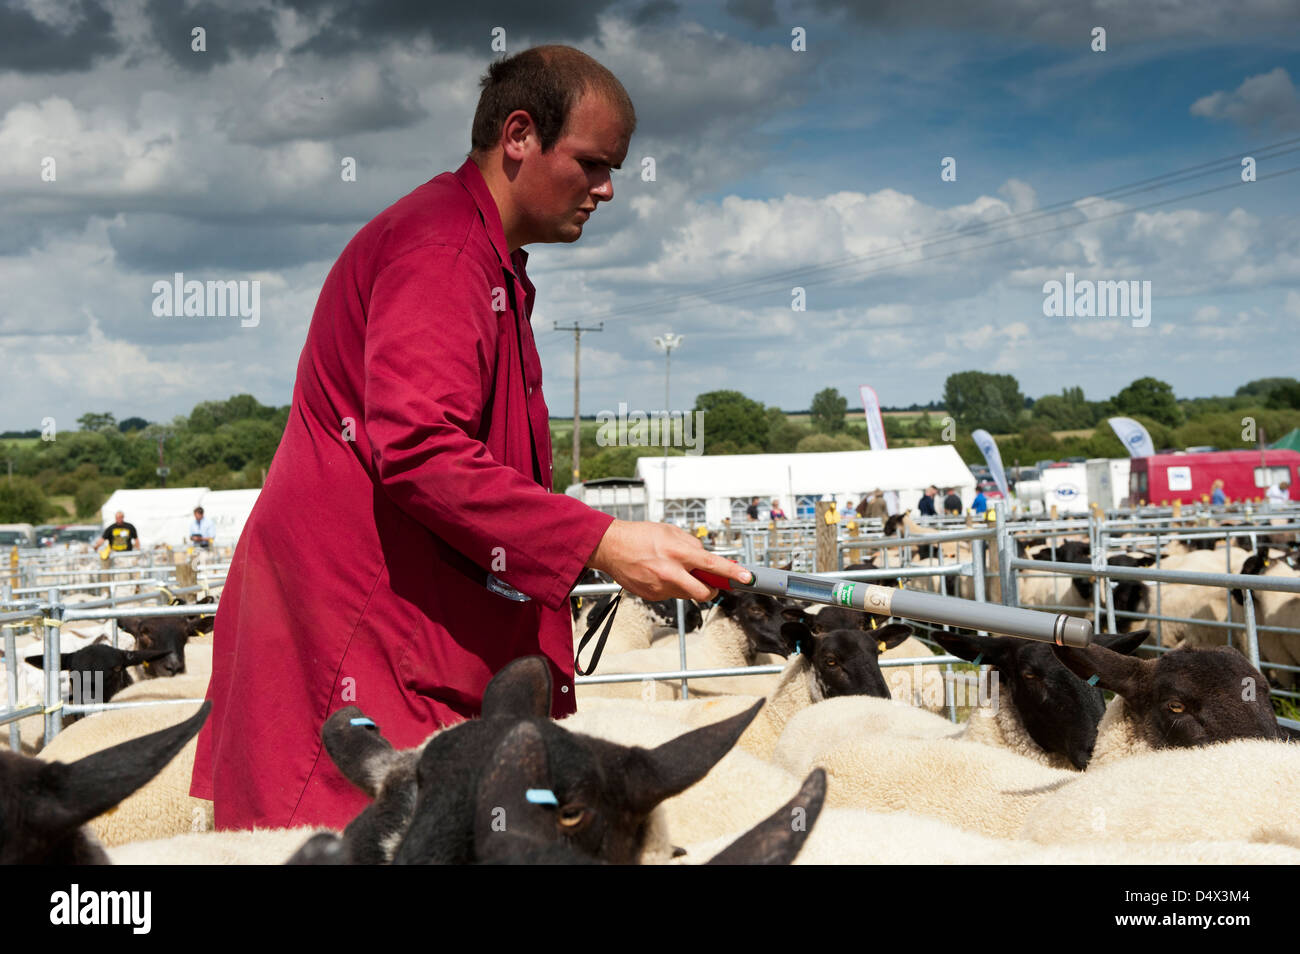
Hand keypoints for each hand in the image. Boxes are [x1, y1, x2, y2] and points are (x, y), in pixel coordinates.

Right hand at [586, 519, 751, 600]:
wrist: (610, 547)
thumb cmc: (640, 536)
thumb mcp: (670, 531)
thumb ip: (692, 544)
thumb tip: (706, 557)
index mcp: (678, 552)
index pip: (712, 564)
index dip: (732, 572)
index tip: (746, 578)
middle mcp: (671, 572)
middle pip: (704, 592)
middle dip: (712, 590)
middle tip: (712, 583)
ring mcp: (660, 587)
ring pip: (687, 594)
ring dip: (688, 585)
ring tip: (673, 570)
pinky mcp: (651, 595)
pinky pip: (670, 594)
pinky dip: (671, 586)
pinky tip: (659, 574)